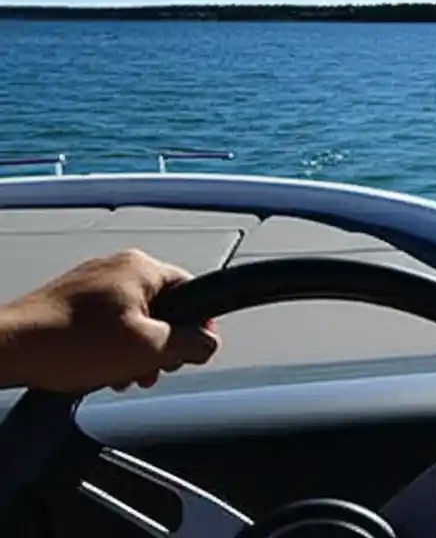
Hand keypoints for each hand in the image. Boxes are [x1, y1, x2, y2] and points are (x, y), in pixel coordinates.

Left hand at [0, 249, 220, 392]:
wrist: (8, 349)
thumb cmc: (66, 342)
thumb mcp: (148, 349)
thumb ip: (190, 344)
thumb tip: (209, 344)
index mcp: (142, 268)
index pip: (194, 291)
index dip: (198, 327)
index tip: (192, 351)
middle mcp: (118, 268)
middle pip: (164, 309)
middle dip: (160, 346)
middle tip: (149, 369)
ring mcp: (92, 283)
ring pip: (135, 319)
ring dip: (134, 351)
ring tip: (119, 373)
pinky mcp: (71, 301)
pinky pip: (107, 323)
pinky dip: (109, 347)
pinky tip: (97, 368)